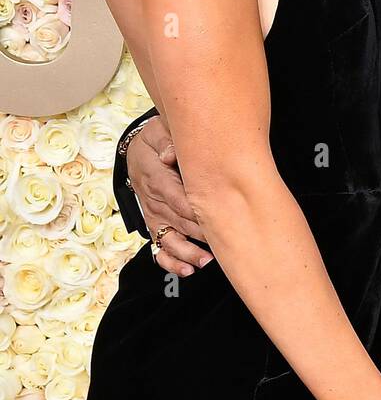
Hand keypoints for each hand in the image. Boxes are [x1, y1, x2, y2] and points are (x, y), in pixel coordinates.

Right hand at [125, 116, 213, 276]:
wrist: (138, 152)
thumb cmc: (156, 139)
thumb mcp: (157, 130)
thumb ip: (166, 140)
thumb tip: (170, 154)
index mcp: (156, 177)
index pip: (177, 198)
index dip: (196, 210)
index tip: (217, 217)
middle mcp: (153, 200)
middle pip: (178, 221)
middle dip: (200, 234)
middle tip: (222, 244)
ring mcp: (154, 215)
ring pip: (169, 239)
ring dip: (187, 253)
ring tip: (205, 262)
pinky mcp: (155, 225)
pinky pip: (160, 248)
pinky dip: (171, 261)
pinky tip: (187, 270)